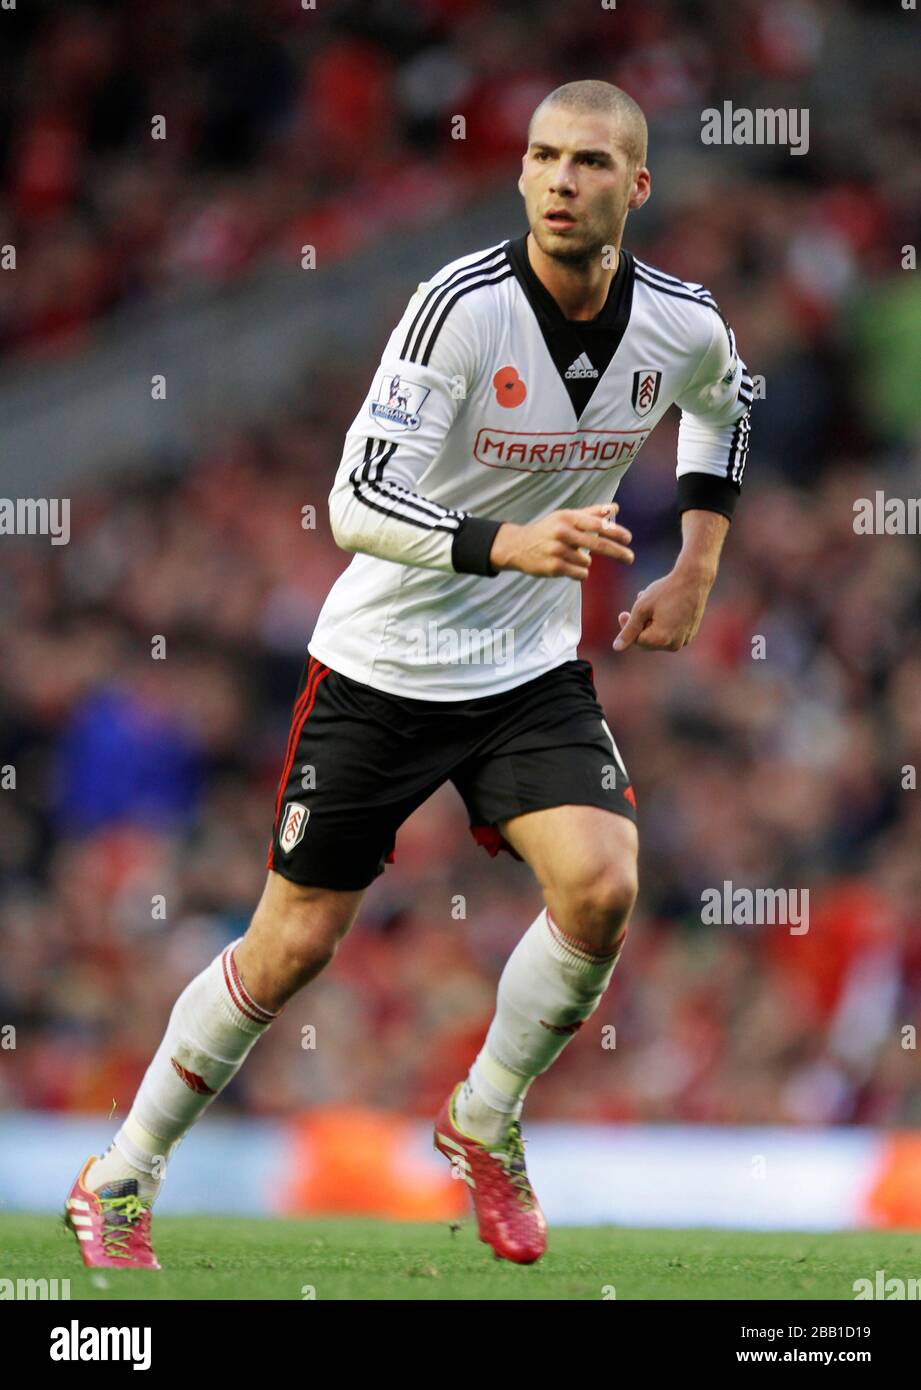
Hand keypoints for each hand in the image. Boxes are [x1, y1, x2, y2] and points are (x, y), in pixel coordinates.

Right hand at [490, 504, 633, 579]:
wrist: (518, 546)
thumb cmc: (548, 530)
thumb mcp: (566, 517)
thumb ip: (591, 513)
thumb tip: (615, 507)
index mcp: (568, 518)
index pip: (597, 525)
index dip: (615, 532)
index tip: (628, 539)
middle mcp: (563, 533)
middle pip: (598, 545)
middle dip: (618, 553)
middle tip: (630, 558)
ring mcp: (558, 551)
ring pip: (587, 562)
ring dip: (584, 562)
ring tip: (568, 556)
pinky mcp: (554, 568)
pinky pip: (580, 574)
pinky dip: (578, 572)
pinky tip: (566, 566)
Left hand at [613, 564, 714, 651]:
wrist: (694, 579)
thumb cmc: (666, 591)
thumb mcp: (641, 608)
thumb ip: (628, 630)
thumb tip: (617, 648)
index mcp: (661, 640)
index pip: (636, 640)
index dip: (628, 626)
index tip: (624, 613)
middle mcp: (674, 645)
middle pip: (647, 641)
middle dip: (640, 625)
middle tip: (638, 605)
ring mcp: (684, 640)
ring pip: (658, 637)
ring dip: (651, 622)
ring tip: (652, 603)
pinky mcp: (690, 633)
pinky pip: (670, 633)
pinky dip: (663, 623)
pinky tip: (664, 607)